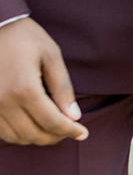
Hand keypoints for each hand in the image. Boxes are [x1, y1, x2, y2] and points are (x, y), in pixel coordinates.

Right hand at [0, 19, 87, 146]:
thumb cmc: (24, 37)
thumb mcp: (51, 55)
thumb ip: (63, 88)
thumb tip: (73, 117)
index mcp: (24, 88)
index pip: (52, 122)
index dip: (71, 131)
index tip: (83, 133)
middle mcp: (3, 102)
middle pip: (34, 134)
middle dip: (56, 136)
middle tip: (70, 130)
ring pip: (17, 137)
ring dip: (38, 137)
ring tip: (54, 128)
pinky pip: (2, 131)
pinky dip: (20, 133)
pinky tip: (33, 124)